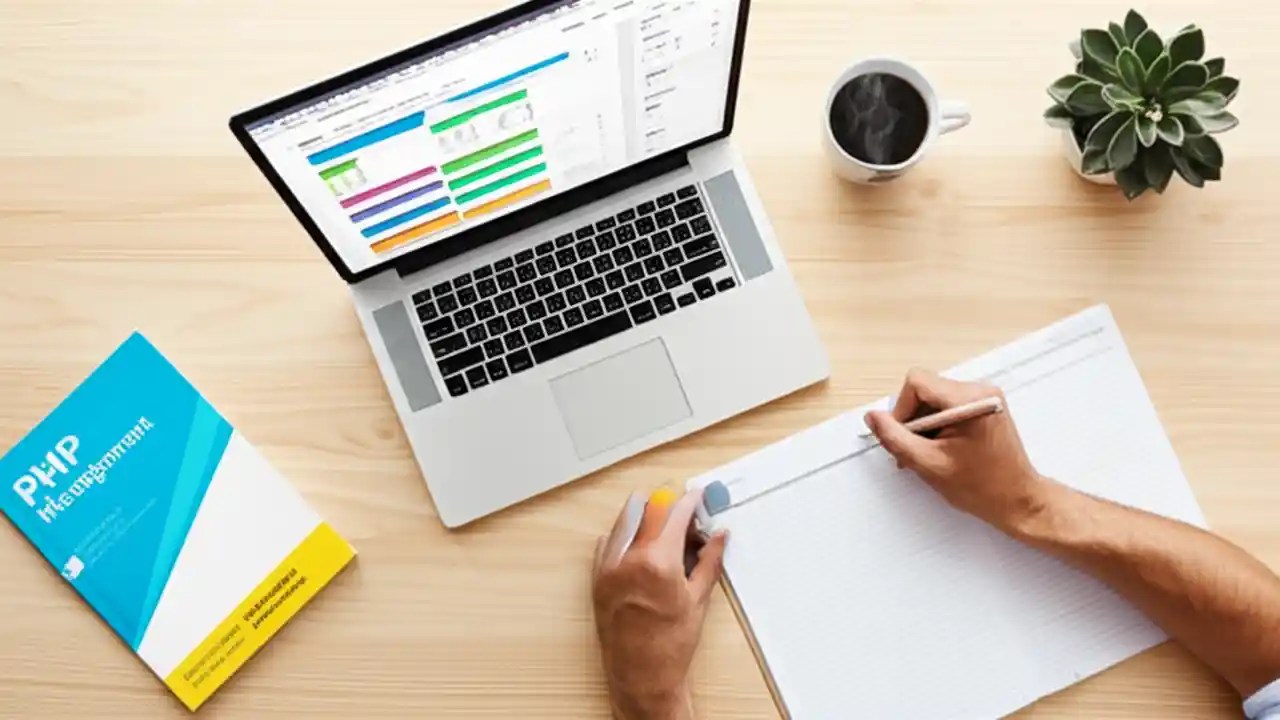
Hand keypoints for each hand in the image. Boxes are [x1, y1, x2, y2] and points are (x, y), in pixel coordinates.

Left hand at [592, 489, 728, 719]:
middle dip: (667, 504)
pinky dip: (624, 537)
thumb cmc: (669, 646)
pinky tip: (641, 549)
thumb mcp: (698, 599)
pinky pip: (607, 542)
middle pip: (647, 507)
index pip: (675, 513)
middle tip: (682, 515)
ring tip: (663, 532)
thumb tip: (718, 537)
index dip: (690, 500)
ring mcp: (608, 568)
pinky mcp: (597, 578)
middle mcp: (628, 560)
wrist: (642, 675)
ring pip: (624, 520)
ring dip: (645, 515)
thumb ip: (709, 560)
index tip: (697, 496)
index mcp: (657, 562)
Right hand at [864, 369, 1052, 534]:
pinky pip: (948, 406)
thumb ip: (895, 437)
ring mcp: (985, 397)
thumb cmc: (983, 487)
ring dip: (925, 425)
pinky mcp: (985, 407)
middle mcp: (980, 391)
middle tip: (916, 450)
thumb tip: (873, 417)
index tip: (903, 436)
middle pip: (925, 390)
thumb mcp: (928, 464)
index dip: (901, 409)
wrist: (1017, 500)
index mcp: (969, 400)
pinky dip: (938, 426)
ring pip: (934, 398)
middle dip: (913, 420)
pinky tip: (942, 448)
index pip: (917, 383)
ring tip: (931, 452)